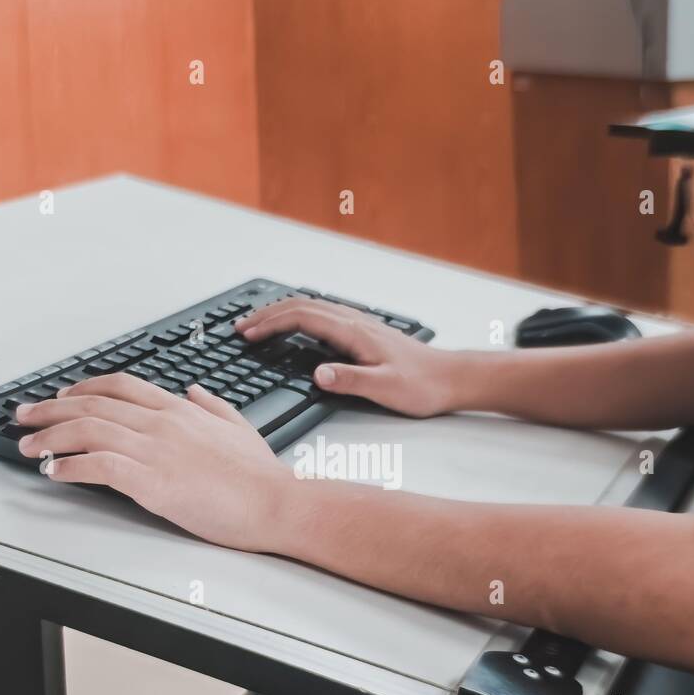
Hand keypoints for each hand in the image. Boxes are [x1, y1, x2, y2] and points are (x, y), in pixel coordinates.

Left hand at [14, 375, 296, 551]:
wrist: (276, 503)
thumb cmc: (262, 476)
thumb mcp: (240, 427)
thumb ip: (213, 406)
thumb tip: (194, 391)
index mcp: (180, 409)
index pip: (119, 386)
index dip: (82, 388)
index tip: (61, 396)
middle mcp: (162, 422)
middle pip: (91, 405)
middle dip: (50, 409)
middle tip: (25, 416)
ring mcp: (156, 450)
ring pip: (87, 431)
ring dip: (49, 437)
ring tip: (26, 447)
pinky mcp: (152, 481)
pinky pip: (97, 466)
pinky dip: (68, 466)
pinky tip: (53, 472)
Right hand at [236, 298, 458, 417]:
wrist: (451, 377)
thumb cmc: (423, 385)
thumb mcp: (386, 388)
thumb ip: (351, 380)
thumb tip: (318, 373)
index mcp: (354, 333)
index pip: (303, 317)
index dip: (271, 323)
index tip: (248, 333)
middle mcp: (356, 323)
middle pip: (303, 306)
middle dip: (268, 313)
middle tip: (242, 326)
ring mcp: (360, 325)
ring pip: (313, 307)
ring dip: (283, 312)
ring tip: (261, 323)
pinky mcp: (365, 332)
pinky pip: (325, 315)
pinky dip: (301, 316)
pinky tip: (298, 326)